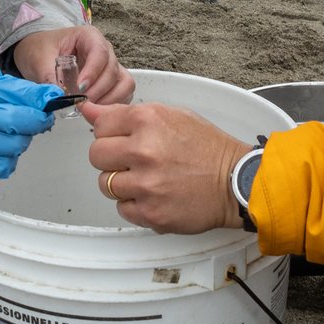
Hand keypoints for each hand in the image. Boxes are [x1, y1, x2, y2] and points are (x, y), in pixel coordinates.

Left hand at [12, 25, 134, 104]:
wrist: (38, 54)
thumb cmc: (40, 49)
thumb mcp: (39, 58)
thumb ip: (48, 75)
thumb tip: (58, 96)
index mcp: (89, 37)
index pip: (100, 52)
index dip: (93, 72)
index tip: (80, 88)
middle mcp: (105, 50)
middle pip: (113, 70)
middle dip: (98, 90)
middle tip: (80, 104)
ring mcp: (110, 67)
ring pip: (124, 83)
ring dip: (108, 100)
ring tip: (88, 109)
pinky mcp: (110, 83)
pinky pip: (122, 94)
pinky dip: (111, 105)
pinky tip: (94, 112)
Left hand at [79, 100, 252, 233]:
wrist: (235, 182)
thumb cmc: (207, 148)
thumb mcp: (171, 115)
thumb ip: (125, 114)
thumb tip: (88, 111)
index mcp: (148, 121)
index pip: (100, 125)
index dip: (110, 133)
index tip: (121, 139)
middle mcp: (143, 151)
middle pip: (96, 156)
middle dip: (110, 158)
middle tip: (132, 161)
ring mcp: (146, 185)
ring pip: (106, 184)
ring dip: (121, 183)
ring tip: (147, 179)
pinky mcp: (150, 213)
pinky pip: (122, 209)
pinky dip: (134, 204)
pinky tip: (154, 196)